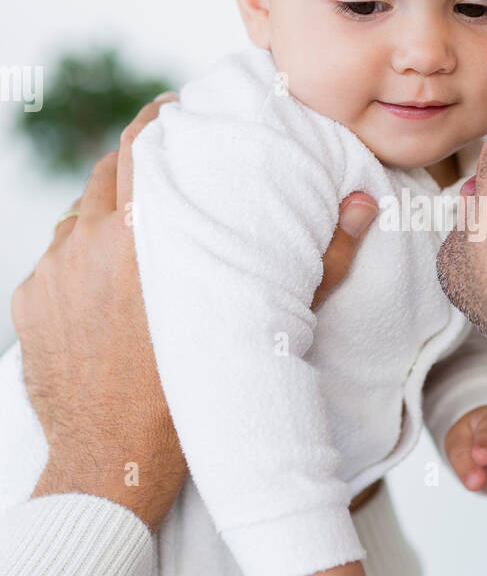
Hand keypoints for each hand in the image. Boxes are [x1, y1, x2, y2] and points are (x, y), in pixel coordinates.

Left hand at [12, 96, 378, 528]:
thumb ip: (321, 260)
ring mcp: (50, 272)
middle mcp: (86, 241)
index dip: (157, 123)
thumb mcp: (264, 325)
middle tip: (160, 165)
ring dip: (102, 216)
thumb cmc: (191, 397)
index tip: (174, 113)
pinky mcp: (28, 304)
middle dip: (131, 163)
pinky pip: (52, 264)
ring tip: (133, 234)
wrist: (112, 462)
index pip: (139, 145)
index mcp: (141, 233)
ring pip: (76, 218)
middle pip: (103, 173)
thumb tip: (363, 205)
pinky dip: (76, 263)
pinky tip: (102, 288)